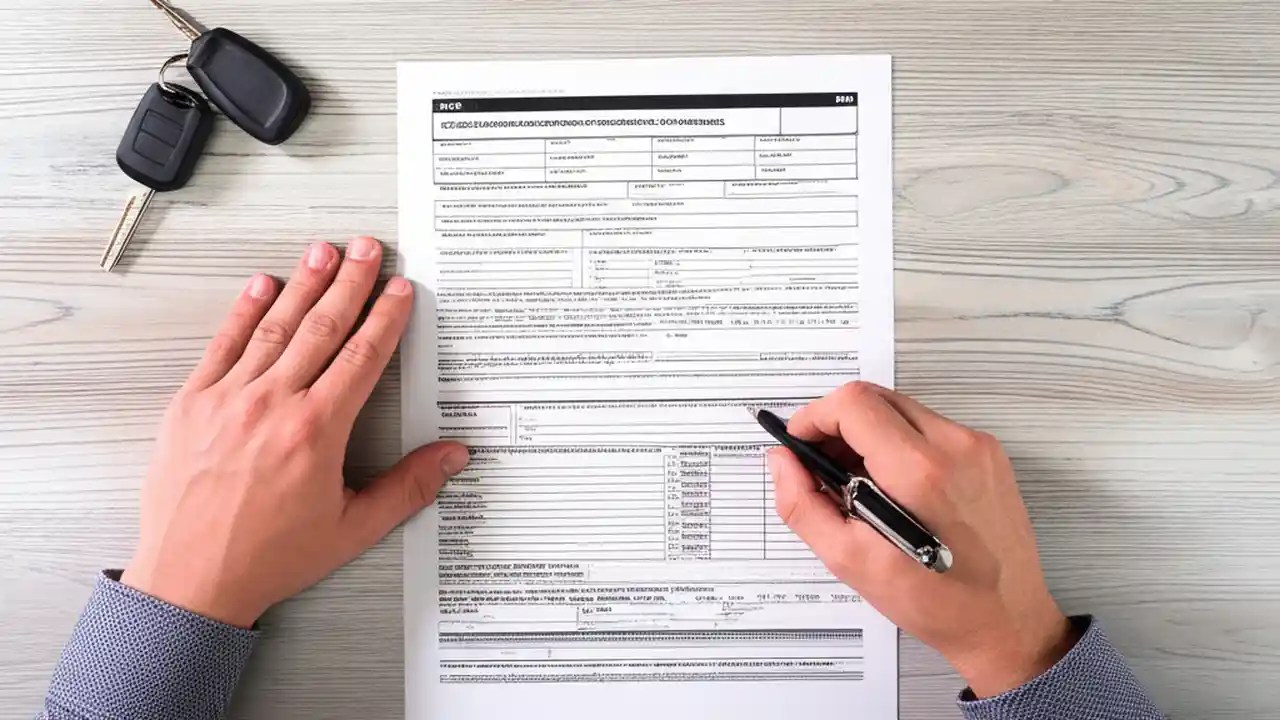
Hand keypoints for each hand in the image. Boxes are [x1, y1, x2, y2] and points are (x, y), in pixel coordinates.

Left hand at [121, 237, 468, 627]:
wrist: (189, 580)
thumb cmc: (269, 556)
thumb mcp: (352, 528)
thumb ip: (408, 487)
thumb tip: (453, 457)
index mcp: (317, 430)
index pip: (362, 356)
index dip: (386, 317)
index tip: (400, 290)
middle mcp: (273, 404)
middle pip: (323, 328)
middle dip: (351, 283)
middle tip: (368, 248)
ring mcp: (229, 399)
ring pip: (275, 326)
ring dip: (304, 285)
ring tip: (324, 253)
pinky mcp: (192, 404)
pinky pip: (223, 345)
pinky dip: (244, 312)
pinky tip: (261, 285)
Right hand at [768, 382, 1074, 697]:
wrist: (1007, 622)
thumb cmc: (936, 603)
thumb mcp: (852, 562)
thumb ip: (804, 506)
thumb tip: (782, 463)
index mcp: (920, 472)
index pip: (854, 404)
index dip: (815, 417)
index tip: (801, 444)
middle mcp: (955, 447)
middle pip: (876, 398)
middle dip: (838, 424)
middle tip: (823, 467)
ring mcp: (978, 446)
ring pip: (902, 409)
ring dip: (869, 433)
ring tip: (858, 484)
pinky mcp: (988, 454)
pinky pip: (930, 427)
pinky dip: (901, 444)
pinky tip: (894, 487)